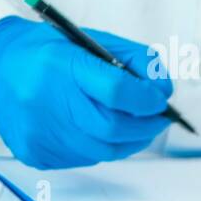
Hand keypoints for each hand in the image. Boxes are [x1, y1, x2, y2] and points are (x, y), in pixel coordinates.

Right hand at [0, 15, 170, 168]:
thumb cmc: (47, 54)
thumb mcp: (91, 42)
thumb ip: (134, 61)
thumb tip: (163, 92)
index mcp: (60, 66)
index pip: (117, 90)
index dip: (147, 99)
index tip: (160, 100)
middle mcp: (46, 102)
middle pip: (115, 128)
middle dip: (146, 125)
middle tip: (159, 118)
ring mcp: (40, 133)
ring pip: (105, 150)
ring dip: (129, 140)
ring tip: (135, 125)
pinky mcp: (38, 153)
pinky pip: (86, 158)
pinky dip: (103, 147)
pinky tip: (98, 131)